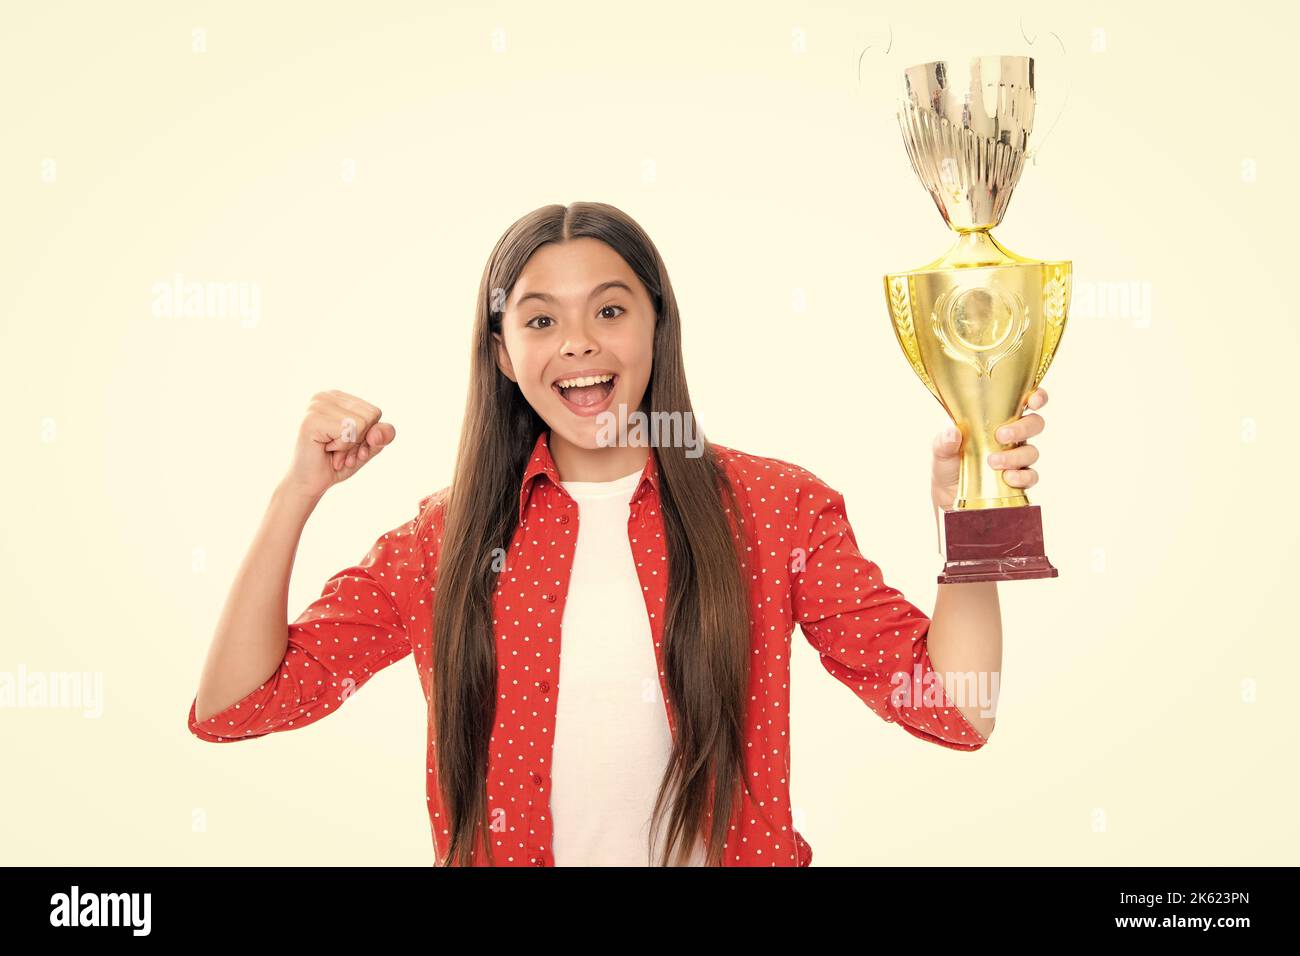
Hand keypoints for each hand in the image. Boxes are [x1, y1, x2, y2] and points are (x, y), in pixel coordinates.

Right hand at [280, 390, 395, 501]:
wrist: (309, 484)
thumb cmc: (337, 464)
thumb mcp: (368, 447)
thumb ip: (383, 435)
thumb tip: (378, 431)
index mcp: (337, 397)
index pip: (374, 412)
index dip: (367, 436)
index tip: (348, 445)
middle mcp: (325, 395)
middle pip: (370, 416)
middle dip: (359, 441)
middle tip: (340, 451)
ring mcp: (316, 405)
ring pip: (361, 423)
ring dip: (349, 446)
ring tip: (332, 451)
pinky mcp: (312, 419)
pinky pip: (348, 431)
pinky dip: (342, 447)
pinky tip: (325, 449)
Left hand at [931, 387, 1047, 510]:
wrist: (948, 497)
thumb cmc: (949, 465)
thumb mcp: (942, 450)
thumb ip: (945, 441)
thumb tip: (952, 432)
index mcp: (997, 421)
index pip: (1024, 402)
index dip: (1036, 397)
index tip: (1033, 401)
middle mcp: (1012, 438)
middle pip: (1034, 424)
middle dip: (1022, 428)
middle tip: (1000, 436)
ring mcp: (1017, 459)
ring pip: (1032, 452)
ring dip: (1015, 456)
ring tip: (993, 461)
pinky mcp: (1018, 480)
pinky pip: (1030, 477)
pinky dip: (1021, 477)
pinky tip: (1007, 478)